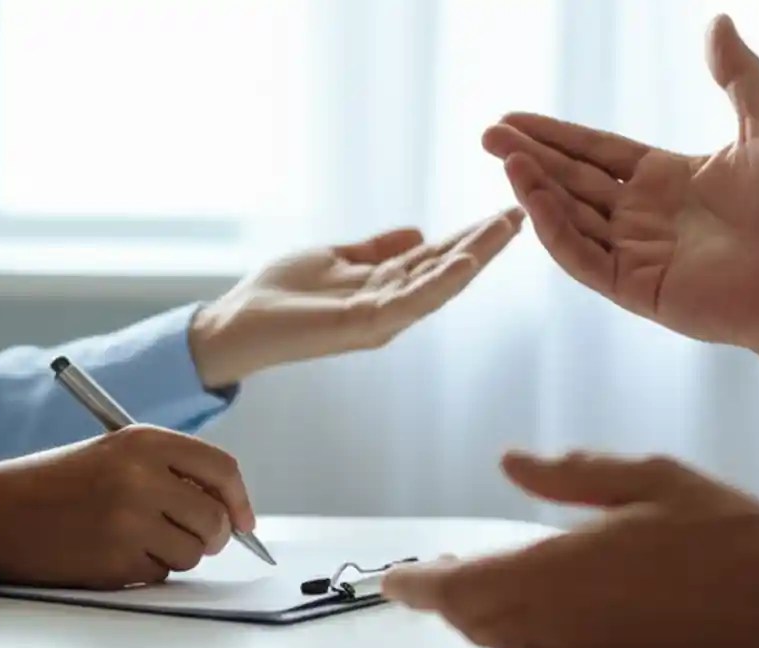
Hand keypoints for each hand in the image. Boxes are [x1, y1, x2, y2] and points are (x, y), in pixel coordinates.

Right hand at [0, 425, 250, 589]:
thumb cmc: (57, 483)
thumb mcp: (115, 454)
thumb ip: (171, 471)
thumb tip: (230, 510)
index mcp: (144, 441)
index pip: (221, 468)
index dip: (240, 498)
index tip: (244, 519)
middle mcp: (142, 477)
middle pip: (215, 518)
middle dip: (215, 536)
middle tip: (198, 538)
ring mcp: (130, 520)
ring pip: (192, 552)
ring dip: (177, 554)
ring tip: (137, 538)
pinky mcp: (117, 560)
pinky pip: (160, 573)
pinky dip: (147, 569)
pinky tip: (113, 553)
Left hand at [189, 208, 525, 387]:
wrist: (236, 324)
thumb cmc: (279, 295)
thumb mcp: (335, 257)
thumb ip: (375, 249)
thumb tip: (418, 232)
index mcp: (384, 288)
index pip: (436, 258)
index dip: (471, 235)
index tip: (505, 211)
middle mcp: (389, 306)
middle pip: (446, 270)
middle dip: (485, 243)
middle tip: (522, 212)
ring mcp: (378, 318)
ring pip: (437, 285)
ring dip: (473, 257)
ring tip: (505, 228)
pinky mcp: (360, 326)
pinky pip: (408, 303)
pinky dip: (438, 284)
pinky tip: (463, 262)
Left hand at [382, 452, 758, 647]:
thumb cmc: (733, 542)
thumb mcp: (644, 478)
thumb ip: (567, 472)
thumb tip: (513, 462)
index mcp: (553, 574)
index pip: (453, 588)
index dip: (414, 583)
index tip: (391, 578)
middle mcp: (560, 625)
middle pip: (471, 621)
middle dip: (443, 597)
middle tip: (428, 575)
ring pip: (505, 641)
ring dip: (478, 614)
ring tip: (475, 582)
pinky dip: (519, 629)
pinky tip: (540, 603)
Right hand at [483, 15, 758, 350]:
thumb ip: (739, 75)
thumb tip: (716, 21)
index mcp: (663, 178)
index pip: (594, 151)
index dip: (554, 134)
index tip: (512, 119)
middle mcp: (639, 215)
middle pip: (571, 179)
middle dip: (528, 155)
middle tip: (487, 134)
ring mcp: (631, 252)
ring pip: (568, 215)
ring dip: (535, 186)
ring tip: (505, 157)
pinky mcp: (630, 286)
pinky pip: (580, 255)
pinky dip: (553, 227)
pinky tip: (533, 196)